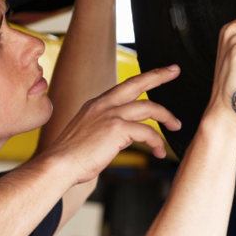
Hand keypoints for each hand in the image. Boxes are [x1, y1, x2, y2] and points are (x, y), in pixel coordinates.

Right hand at [40, 66, 181, 184]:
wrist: (59, 165)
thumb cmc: (70, 157)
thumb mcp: (87, 134)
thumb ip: (106, 129)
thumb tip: (123, 136)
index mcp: (95, 105)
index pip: (124, 87)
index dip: (142, 79)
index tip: (157, 73)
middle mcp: (103, 105)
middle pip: (137, 83)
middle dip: (159, 75)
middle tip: (174, 70)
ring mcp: (110, 115)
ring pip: (149, 107)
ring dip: (167, 117)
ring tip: (175, 126)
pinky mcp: (117, 129)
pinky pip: (147, 133)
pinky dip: (157, 143)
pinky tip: (158, 152)